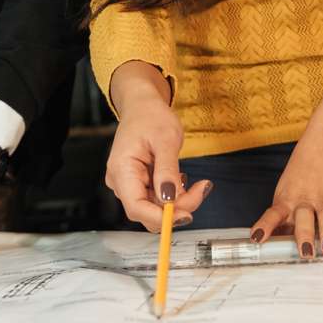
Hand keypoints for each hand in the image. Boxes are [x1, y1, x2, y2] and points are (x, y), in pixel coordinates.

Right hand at [104, 70, 209, 231]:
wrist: (143, 105)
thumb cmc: (151, 116)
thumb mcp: (165, 139)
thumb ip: (167, 170)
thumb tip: (170, 200)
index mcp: (121, 170)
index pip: (136, 207)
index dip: (160, 217)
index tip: (187, 215)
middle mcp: (121, 181)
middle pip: (148, 211)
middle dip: (176, 208)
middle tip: (201, 190)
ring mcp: (129, 184)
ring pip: (156, 207)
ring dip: (180, 201)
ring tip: (199, 184)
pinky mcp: (139, 183)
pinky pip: (157, 199)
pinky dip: (175, 195)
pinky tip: (184, 180)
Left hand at [248, 135, 322, 257]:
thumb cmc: (302, 170)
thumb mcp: (286, 189)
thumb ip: (284, 214)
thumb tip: (276, 241)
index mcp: (286, 200)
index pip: (272, 214)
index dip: (265, 227)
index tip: (257, 238)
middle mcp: (305, 203)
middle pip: (303, 221)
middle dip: (304, 237)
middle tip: (306, 252)